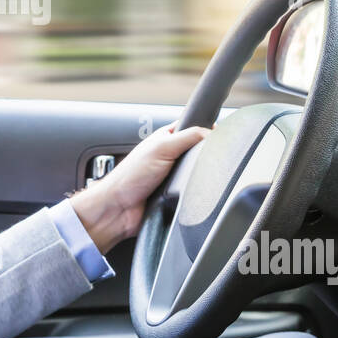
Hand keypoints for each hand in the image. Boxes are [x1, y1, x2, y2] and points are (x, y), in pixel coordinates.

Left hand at [70, 123, 212, 254]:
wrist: (120, 210)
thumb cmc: (129, 177)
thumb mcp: (161, 148)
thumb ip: (187, 137)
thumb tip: (211, 132)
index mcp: (165, 138)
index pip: (193, 128)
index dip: (205, 129)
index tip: (217, 134)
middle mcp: (170, 155)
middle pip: (200, 152)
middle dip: (204, 157)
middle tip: (202, 160)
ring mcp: (174, 176)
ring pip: (199, 173)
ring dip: (198, 177)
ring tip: (190, 179)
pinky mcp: (176, 195)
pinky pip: (194, 192)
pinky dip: (194, 193)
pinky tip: (189, 193)